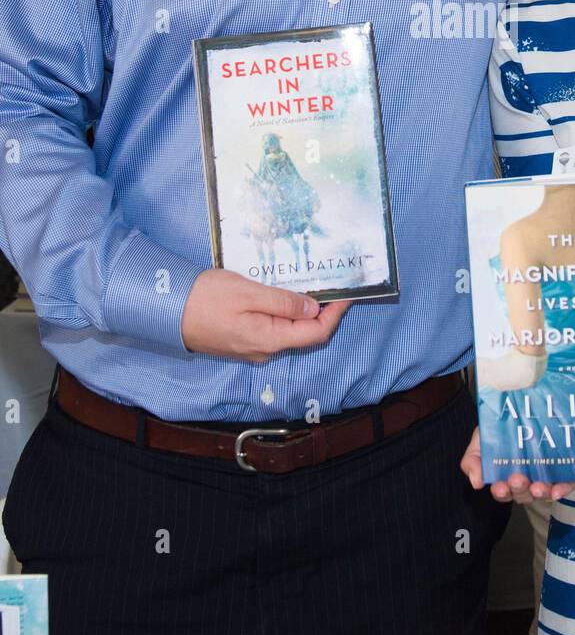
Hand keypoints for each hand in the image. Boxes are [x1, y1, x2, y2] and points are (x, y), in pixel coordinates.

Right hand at [181, 268, 350, 360]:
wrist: (166, 310)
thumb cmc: (205, 299)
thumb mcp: (248, 293)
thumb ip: (283, 302)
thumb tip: (313, 307)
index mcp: (270, 340)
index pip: (316, 333)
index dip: (336, 314)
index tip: (347, 293)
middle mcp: (264, 350)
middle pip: (305, 334)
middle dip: (323, 311)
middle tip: (333, 285)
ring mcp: (253, 347)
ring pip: (289, 331)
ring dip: (303, 311)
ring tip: (312, 285)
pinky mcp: (242, 340)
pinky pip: (273, 328)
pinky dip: (285, 313)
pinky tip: (285, 294)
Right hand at [460, 427, 574, 503]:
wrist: (523, 409)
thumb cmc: (500, 429)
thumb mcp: (480, 441)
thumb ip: (472, 461)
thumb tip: (476, 482)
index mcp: (505, 477)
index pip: (503, 491)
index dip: (501, 492)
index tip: (500, 487)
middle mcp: (526, 480)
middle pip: (523, 494)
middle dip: (519, 489)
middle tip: (517, 479)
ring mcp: (545, 477)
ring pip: (543, 492)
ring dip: (540, 492)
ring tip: (538, 486)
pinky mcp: (564, 472)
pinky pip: (565, 485)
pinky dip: (562, 489)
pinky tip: (557, 489)